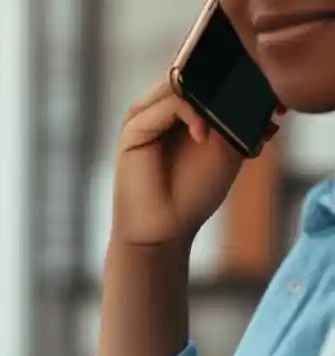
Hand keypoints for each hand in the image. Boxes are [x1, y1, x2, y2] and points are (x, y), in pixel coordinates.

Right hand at [110, 78, 279, 249]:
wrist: (165, 229)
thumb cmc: (192, 192)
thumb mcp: (227, 147)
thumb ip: (233, 116)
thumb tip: (252, 89)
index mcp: (179, 108)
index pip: (206, 75)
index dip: (239, 79)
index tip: (275, 101)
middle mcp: (159, 106)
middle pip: (194, 73)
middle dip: (233, 85)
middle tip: (266, 104)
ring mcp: (144, 115)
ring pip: (182, 83)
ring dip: (216, 98)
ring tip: (239, 120)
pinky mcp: (134, 129)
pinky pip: (167, 105)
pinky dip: (192, 115)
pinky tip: (204, 137)